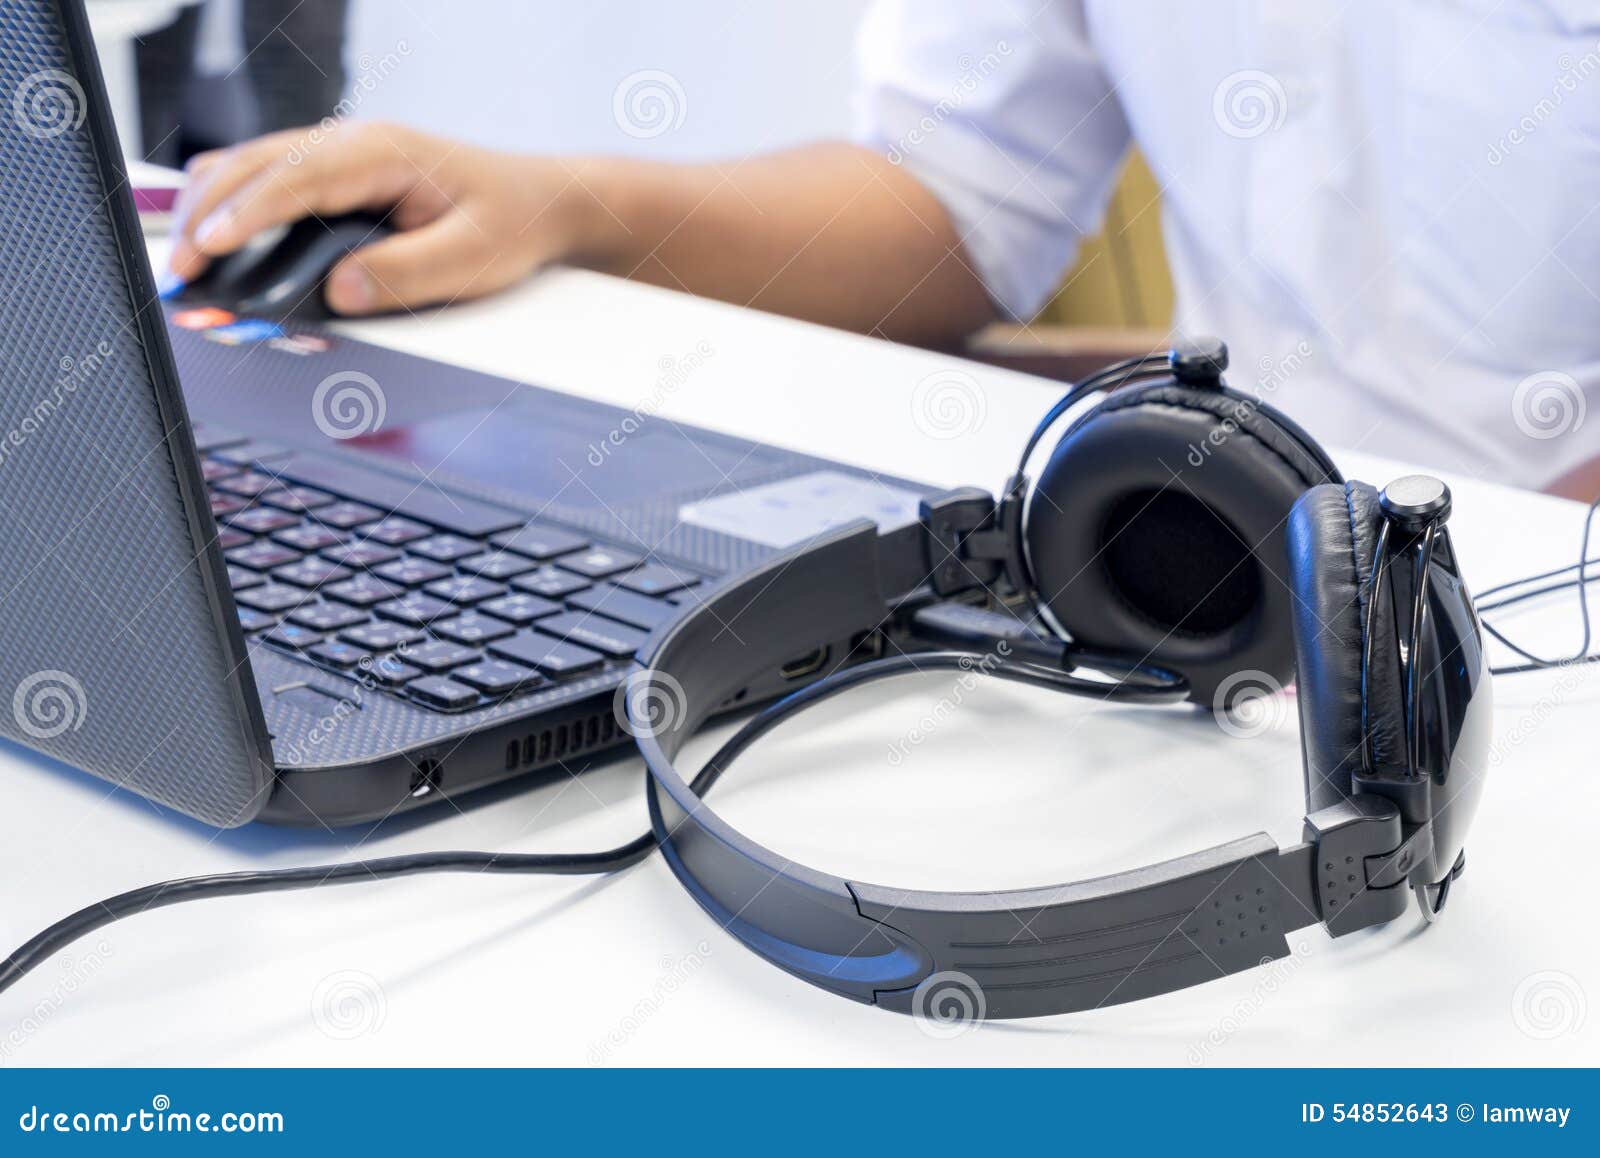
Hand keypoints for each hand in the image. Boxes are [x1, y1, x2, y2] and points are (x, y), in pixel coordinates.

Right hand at [167, 122, 597, 314]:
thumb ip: (406, 275)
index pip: (297, 178)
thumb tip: (340, 292)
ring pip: (255, 166)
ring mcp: (343, 154)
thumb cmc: (511, 223)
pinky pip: (272, 179)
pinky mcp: (340, 174)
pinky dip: (235, 203)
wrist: (541, 202)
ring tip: (185, 262)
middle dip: (209, 214)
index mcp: (383, 153)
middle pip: (257, 164)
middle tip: (181, 272)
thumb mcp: (472, 259)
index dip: (247, 213)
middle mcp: (354, 143)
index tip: (210, 246)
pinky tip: (213, 234)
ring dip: (212, 207)